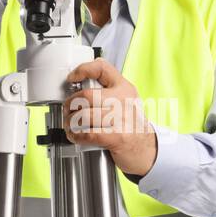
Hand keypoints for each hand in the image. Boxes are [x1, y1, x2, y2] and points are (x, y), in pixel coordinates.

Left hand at [63, 59, 156, 176]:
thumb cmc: (131, 125)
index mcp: (124, 88)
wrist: (147, 149)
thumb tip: (79, 88)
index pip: (102, 68)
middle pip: (87, 95)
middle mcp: (123, 100)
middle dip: (70, 104)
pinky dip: (77, 136)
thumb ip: (107, 91)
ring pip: (84, 115)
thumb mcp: (125, 101)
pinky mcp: (116, 137)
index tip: (72, 78)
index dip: (83, 69)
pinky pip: (88, 133)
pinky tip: (76, 136)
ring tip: (70, 125)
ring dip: (71, 122)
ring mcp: (120, 119)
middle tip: (68, 110)